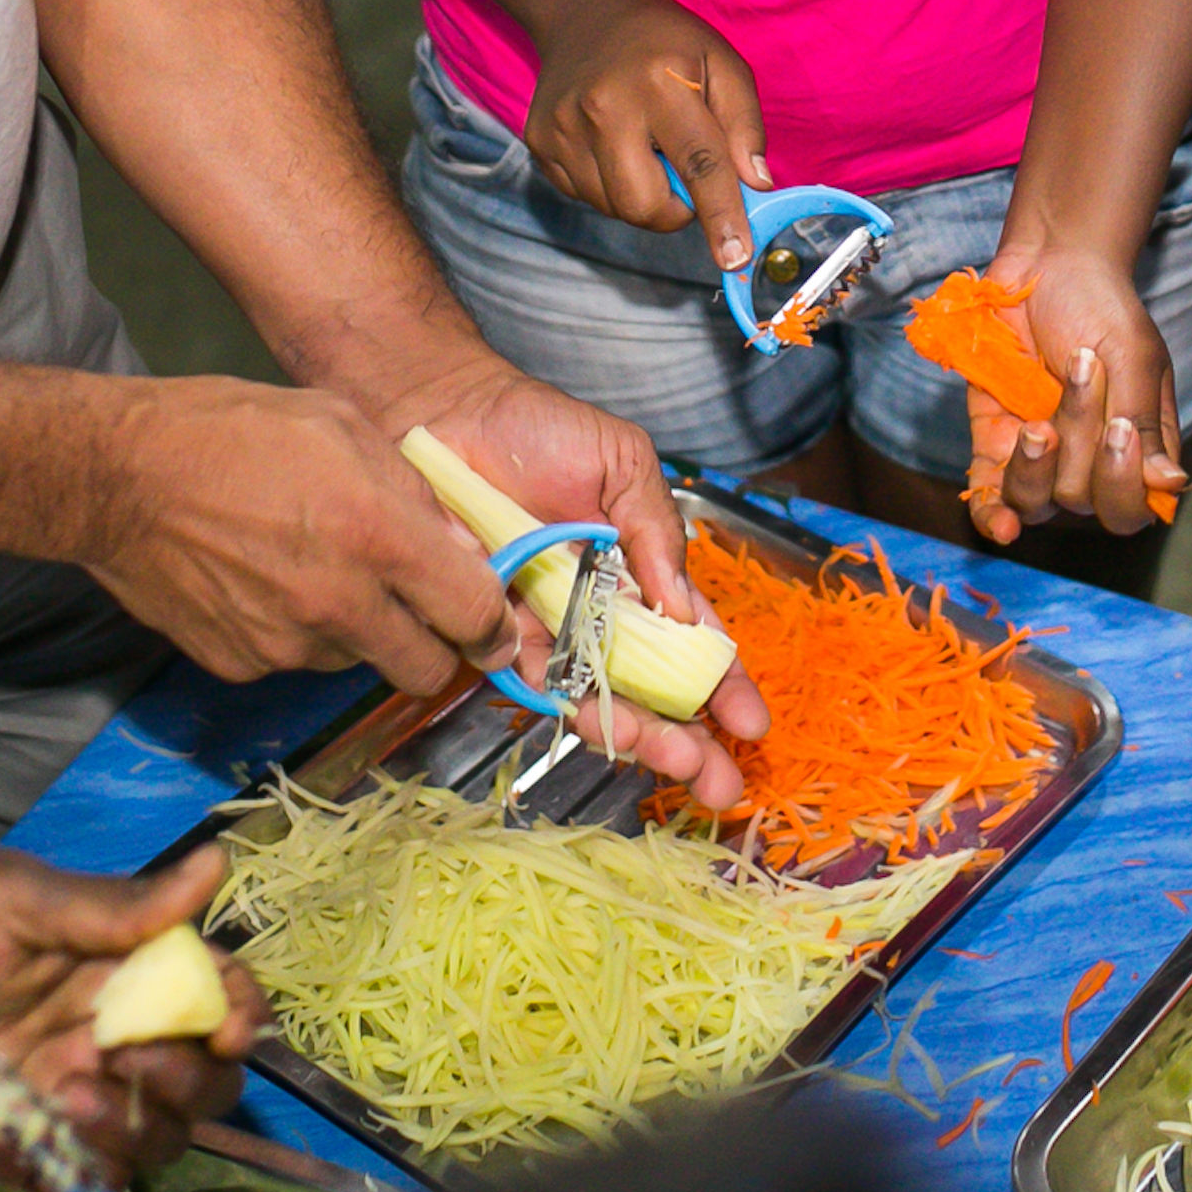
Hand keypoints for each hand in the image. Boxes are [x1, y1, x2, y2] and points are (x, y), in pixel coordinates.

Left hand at [0, 847, 255, 1191]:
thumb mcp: (17, 899)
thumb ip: (114, 907)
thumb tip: (216, 863)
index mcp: (113, 965)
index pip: (210, 994)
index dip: (238, 1015)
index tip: (226, 1030)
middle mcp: (100, 1034)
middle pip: (196, 1081)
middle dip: (188, 1081)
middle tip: (134, 1061)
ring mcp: (57, 1096)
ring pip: (147, 1139)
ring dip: (132, 1126)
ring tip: (67, 1093)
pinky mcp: (10, 1147)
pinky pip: (76, 1179)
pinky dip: (78, 1165)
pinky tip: (36, 1128)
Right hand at [79, 376, 527, 697]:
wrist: (120, 475)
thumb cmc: (232, 431)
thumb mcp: (342, 424)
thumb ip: (411, 491)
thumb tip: (455, 545)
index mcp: (375, 535)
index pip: (470, 614)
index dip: (490, 624)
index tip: (489, 623)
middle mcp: (338, 602)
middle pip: (425, 668)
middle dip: (433, 644)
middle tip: (415, 609)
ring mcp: (286, 643)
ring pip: (357, 661)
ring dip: (358, 632)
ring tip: (317, 570)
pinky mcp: (242, 664)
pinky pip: (296, 660)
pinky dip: (298, 634)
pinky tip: (268, 583)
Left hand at [377, 356, 777, 787]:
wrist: (441, 415)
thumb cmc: (533, 427)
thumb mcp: (621, 464)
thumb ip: (657, 531)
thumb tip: (685, 611)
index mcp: (635, 572)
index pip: (688, 640)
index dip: (721, 684)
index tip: (750, 725)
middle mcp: (593, 610)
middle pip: (651, 687)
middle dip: (690, 735)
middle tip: (721, 777)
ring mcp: (545, 626)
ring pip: (599, 696)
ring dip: (642, 735)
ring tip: (676, 763)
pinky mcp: (491, 633)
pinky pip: (535, 682)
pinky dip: (571, 707)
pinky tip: (604, 727)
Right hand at [520, 0, 772, 277]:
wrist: (586, 10)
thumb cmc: (667, 42)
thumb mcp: (722, 64)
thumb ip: (745, 126)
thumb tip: (755, 185)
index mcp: (660, 84)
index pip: (700, 165)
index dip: (721, 217)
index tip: (735, 257)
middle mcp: (604, 107)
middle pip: (644, 205)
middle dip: (676, 210)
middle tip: (683, 173)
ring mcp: (563, 127)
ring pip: (613, 208)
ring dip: (641, 195)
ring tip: (645, 147)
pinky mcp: (540, 142)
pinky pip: (585, 196)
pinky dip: (609, 185)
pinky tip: (613, 145)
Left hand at [961, 247, 1183, 538]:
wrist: (1046, 266)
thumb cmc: (1102, 309)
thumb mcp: (1134, 358)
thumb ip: (1147, 423)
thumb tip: (1170, 487)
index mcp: (1134, 450)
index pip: (1131, 508)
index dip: (1122, 484)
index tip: (1119, 428)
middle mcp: (1087, 462)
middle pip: (1082, 498)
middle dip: (1081, 440)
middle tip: (1083, 372)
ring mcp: (1039, 455)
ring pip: (1036, 502)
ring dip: (1035, 467)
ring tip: (1037, 424)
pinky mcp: (994, 441)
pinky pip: (989, 496)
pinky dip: (993, 514)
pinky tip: (1002, 524)